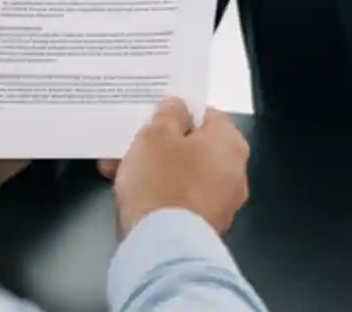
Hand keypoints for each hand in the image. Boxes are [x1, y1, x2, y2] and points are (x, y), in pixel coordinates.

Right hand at [101, 99, 249, 236]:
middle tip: (129, 143)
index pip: (207, 114)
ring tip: (116, 169)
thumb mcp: (156, 135)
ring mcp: (221, 203)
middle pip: (193, 147)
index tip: (152, 116)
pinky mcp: (204, 225)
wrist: (163, 245)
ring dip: (153, 168)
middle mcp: (234, 172)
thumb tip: (178, 106)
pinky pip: (180, 198)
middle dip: (158, 144)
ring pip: (182, 173)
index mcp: (229, 143)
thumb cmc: (162, 181)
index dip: (178, 111)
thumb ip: (168, 114)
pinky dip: (159, 192)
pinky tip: (129, 193)